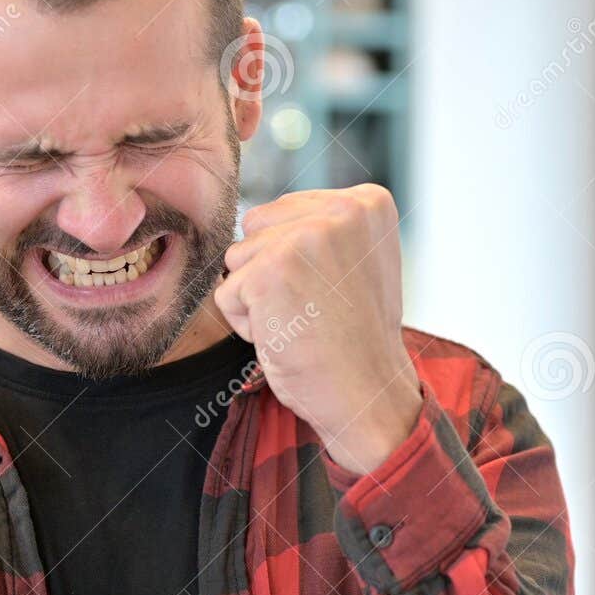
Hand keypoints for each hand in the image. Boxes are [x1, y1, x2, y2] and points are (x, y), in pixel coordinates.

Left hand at [214, 183, 420, 474]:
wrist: (368, 393)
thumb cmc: (355, 336)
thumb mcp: (356, 259)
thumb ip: (320, 227)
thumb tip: (254, 217)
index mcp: (367, 202)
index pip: (286, 210)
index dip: (296, 258)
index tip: (337, 289)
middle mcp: (339, 210)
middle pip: (257, 227)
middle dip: (271, 270)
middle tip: (316, 307)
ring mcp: (303, 239)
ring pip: (238, 258)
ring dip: (257, 297)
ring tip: (303, 320)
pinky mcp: (268, 272)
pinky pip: (226, 292)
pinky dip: (245, 324)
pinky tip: (286, 336)